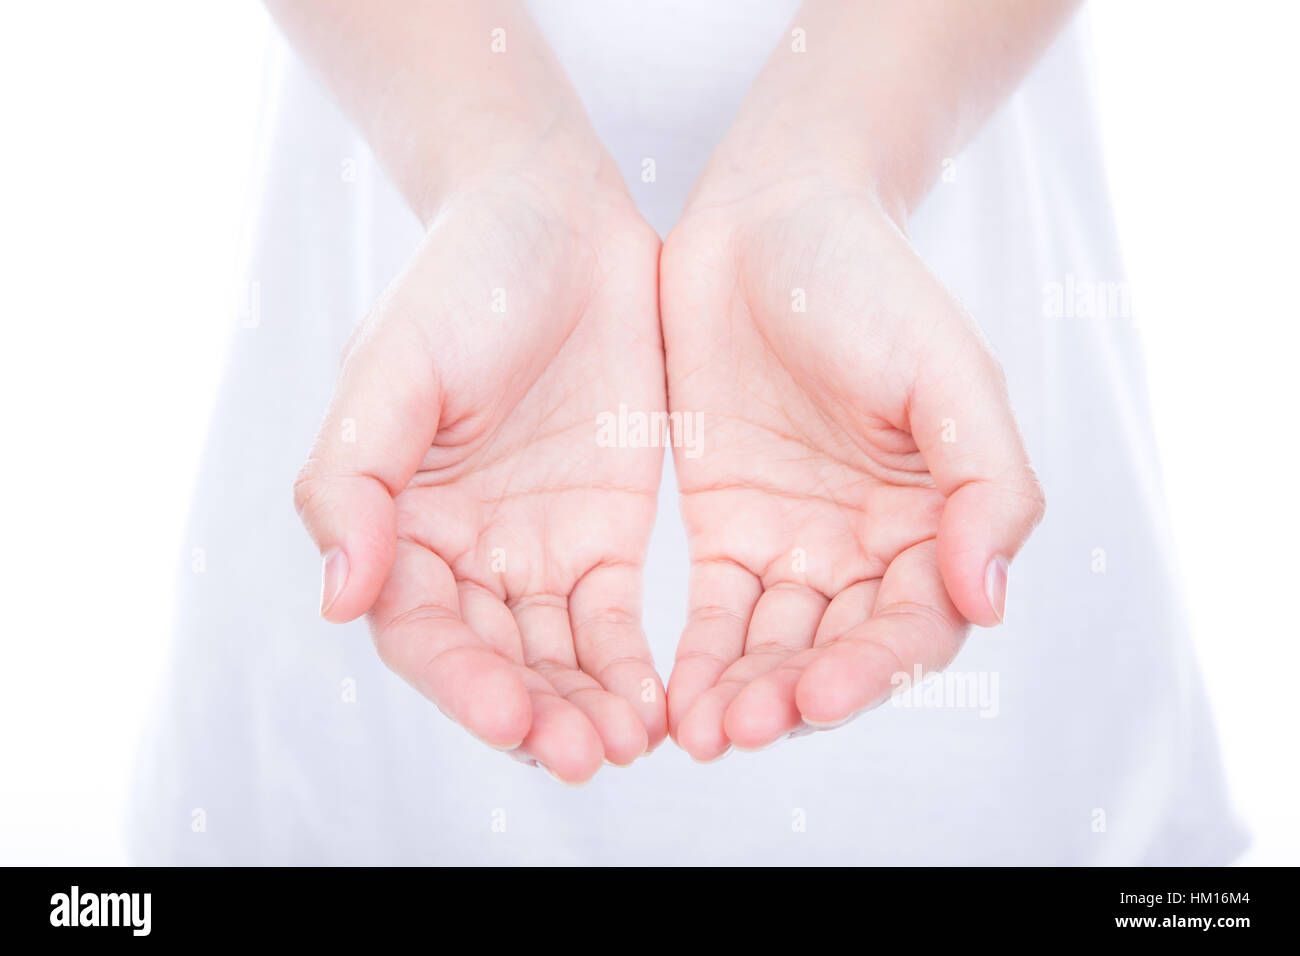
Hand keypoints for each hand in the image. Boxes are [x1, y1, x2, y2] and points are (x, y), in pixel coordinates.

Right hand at [294, 167, 667, 781]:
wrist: (559, 221)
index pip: (420, 629)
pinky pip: (612, 623)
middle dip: (535, 713)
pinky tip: (656, 707)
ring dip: (584, 708)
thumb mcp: (393, 370)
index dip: (460, 681)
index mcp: (397, 524)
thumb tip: (338, 601)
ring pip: (554, 658)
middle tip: (585, 755)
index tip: (512, 717)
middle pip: (492, 660)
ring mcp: (536, 550)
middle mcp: (463, 553)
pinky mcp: (605, 537)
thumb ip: (355, 482)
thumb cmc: (460, 282)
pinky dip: (629, 669)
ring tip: (625, 744)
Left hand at [660, 174, 1044, 759]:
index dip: (875, 670)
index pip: (917, 624)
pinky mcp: (724, 529)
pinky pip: (715, 615)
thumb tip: (987, 603)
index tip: (821, 696)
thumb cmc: (873, 284)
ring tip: (705, 735)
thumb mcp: (950, 373)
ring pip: (776, 647)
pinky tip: (676, 702)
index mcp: (935, 519)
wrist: (770, 218)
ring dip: (745, 695)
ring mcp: (795, 542)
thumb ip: (986, 485)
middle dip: (797, 697)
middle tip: (746, 729)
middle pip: (840, 651)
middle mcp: (868, 546)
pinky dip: (700, 662)